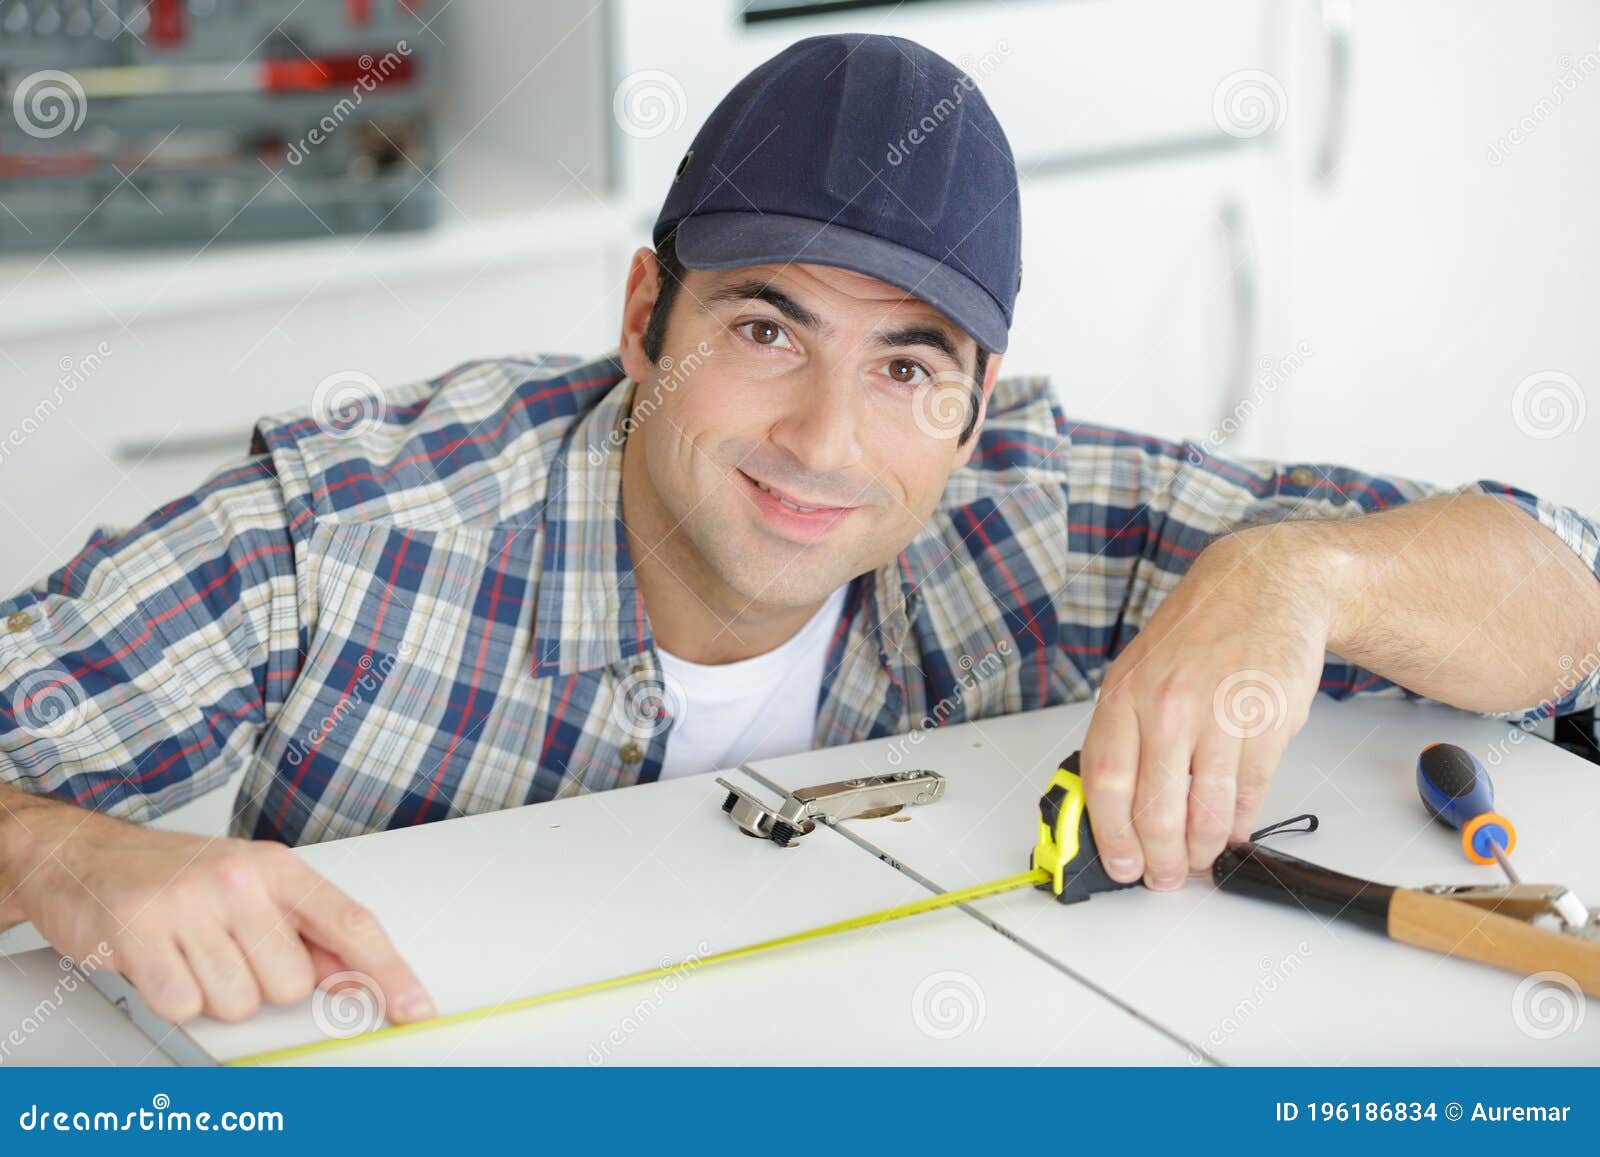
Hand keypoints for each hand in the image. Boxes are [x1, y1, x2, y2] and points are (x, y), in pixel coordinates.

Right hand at [8, 802, 433, 1024]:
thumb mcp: (250, 885)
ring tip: (187, 952)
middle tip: (224, 951)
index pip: (351, 924)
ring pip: (239, 1003)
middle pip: (291, 984)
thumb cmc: (173, 872)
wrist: (82, 854)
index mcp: (278, 867)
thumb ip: (302, 929)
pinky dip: (170, 997)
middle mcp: (239, 882)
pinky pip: (183, 1007)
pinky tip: (159, 960)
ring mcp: (190, 907)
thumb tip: (352, 975)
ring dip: (212, 992)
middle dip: (260, 983)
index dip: (390, 971)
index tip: (417, 1005)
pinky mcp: (142, 936)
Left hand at [1080, 531, 1331, 888]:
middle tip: (1163, 878)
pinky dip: (1237, 823)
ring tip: (1196, 862)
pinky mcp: (1268, 725)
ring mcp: (1220, 717)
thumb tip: (1109, 805)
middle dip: (1158, 860)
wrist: (1265, 586)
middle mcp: (1167, 707)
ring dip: (1199, 852)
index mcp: (1124, 694)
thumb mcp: (1138, 671)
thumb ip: (1122, 732)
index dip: (1111, 836)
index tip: (1120, 865)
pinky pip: (1247, 795)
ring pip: (1205, 813)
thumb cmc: (1197, 633)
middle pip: (1154, 810)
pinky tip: (1229, 831)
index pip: (1105, 784)